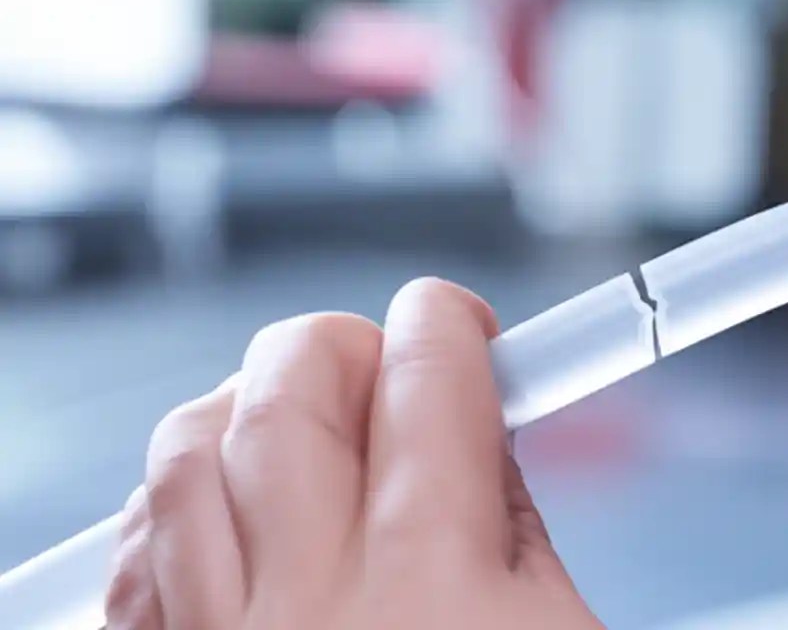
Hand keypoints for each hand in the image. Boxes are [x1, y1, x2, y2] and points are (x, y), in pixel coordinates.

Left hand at [105, 279, 601, 629]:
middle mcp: (311, 603)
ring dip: (249, 410)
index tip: (455, 321)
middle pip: (290, 385)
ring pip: (189, 449)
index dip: (448, 320)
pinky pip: (133, 551)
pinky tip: (232, 512)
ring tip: (303, 433)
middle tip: (384, 372)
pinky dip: (177, 504)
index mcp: (435, 584)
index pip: (428, 376)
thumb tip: (482, 427)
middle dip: (342, 345)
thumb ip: (518, 522)